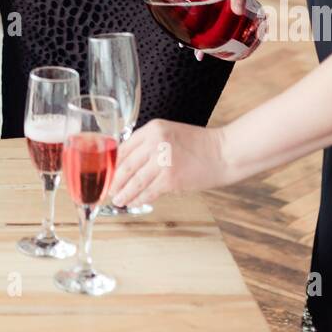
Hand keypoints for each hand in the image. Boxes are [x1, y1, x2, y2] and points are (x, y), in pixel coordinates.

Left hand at [110, 118, 233, 205]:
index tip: (106, 173)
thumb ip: (150, 144)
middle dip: (114, 181)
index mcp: (153, 128)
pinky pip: (148, 191)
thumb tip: (129, 164)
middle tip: (107, 190)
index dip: (112, 164)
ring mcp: (162, 160)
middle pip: (125, 165)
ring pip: (135, 181)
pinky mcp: (171, 178)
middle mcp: (155, 142)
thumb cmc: (200, 145)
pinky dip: (139, 198)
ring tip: (117, 200)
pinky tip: (133, 202)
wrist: (225, 153)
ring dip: (123, 193)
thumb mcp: (170, 134)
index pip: (124, 148)